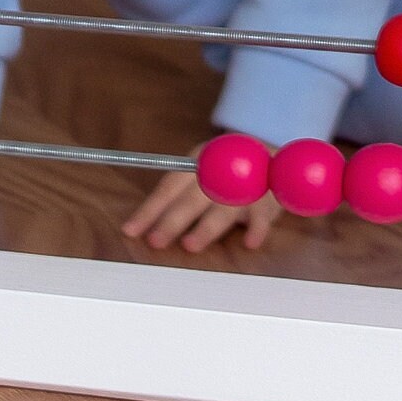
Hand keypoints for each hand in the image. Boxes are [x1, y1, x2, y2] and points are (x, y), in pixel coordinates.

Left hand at [122, 166, 281, 254]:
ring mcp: (244, 184)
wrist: (271, 155)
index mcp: (198, 165)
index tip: (131, 230)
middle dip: (172, 220)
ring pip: (223, 207)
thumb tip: (144, 224)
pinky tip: (249, 242)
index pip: (169, 187)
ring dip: (207, 226)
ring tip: (190, 245)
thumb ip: (179, 196)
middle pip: (192, 198)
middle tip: (155, 241)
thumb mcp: (203, 173)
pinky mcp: (268, 197)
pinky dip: (257, 228)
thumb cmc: (227, 171)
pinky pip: (263, 214)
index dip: (150, 209)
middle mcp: (218, 173)